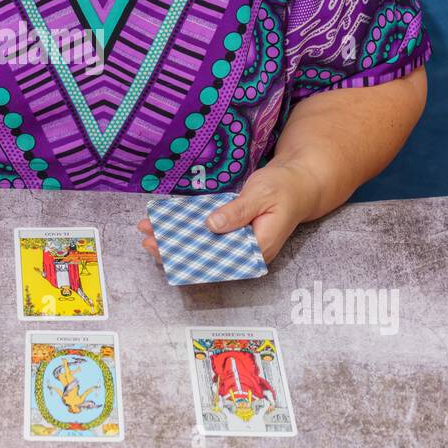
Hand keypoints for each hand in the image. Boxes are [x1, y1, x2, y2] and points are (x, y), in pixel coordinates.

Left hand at [137, 161, 317, 267]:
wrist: (300, 183)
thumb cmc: (285, 188)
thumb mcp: (261, 196)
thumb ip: (237, 212)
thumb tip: (211, 225)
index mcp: (258, 250)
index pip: (218, 263)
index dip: (189, 260)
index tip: (164, 251)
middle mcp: (247, 252)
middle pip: (206, 258)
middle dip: (174, 251)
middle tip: (147, 239)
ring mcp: (239, 243)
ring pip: (203, 246)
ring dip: (176, 239)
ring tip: (149, 230)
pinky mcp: (234, 231)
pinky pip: (208, 234)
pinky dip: (188, 228)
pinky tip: (168, 222)